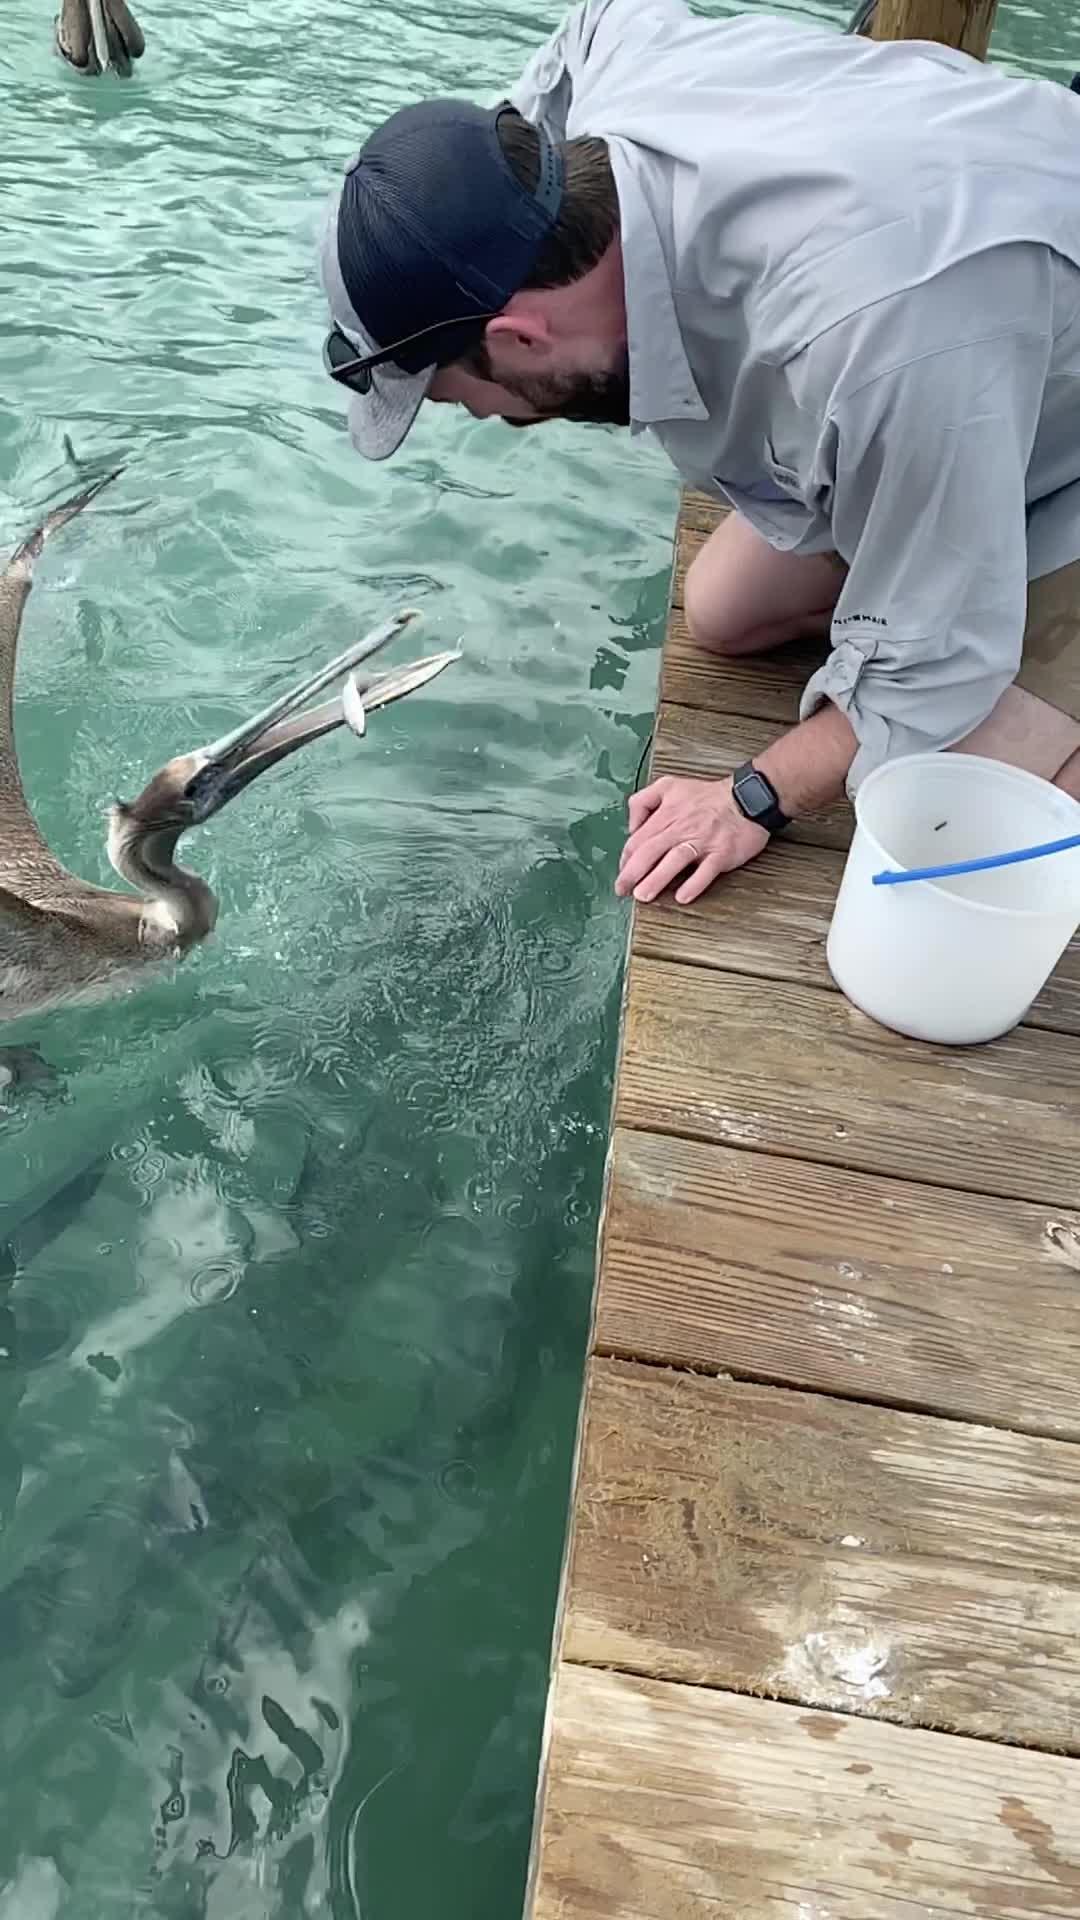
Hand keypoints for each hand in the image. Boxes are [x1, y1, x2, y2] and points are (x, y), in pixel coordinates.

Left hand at [615, 775, 770, 903]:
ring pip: (675, 860)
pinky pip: (707, 870)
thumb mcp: (668, 786)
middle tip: (622, 890)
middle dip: (632, 872)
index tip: (622, 872)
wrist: (747, 796)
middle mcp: (682, 828)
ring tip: (643, 895)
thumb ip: (643, 802)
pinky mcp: (722, 852)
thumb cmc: (707, 796)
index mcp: (667, 814)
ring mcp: (703, 841)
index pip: (639, 839)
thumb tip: (631, 827)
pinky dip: (695, 884)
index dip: (626, 858)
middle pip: (651, 851)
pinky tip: (683, 896)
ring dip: (657, 879)